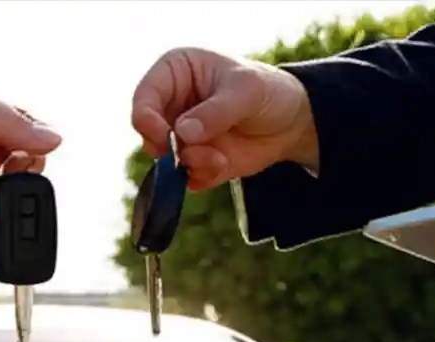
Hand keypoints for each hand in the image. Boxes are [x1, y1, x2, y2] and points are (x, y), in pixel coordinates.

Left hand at [0, 81, 61, 212]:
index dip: (36, 140)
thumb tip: (56, 140)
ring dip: (15, 189)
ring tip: (8, 188)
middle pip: (20, 157)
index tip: (35, 150)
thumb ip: (11, 126)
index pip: (26, 127)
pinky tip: (0, 209)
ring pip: (5, 183)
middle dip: (28, 167)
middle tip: (19, 170)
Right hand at [130, 47, 317, 190]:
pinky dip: (201, 176)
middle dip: (169, 148)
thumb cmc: (267, 90)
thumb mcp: (246, 91)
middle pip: (147, 132)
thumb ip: (214, 112)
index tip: (164, 136)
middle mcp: (171, 103)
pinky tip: (223, 165)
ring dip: (190, 164)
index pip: (144, 97)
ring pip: (164, 159)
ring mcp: (180, 134)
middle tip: (197, 152)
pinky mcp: (192, 160)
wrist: (290, 122)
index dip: (146, 118)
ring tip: (219, 159)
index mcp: (175, 71)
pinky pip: (184, 177)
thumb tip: (182, 134)